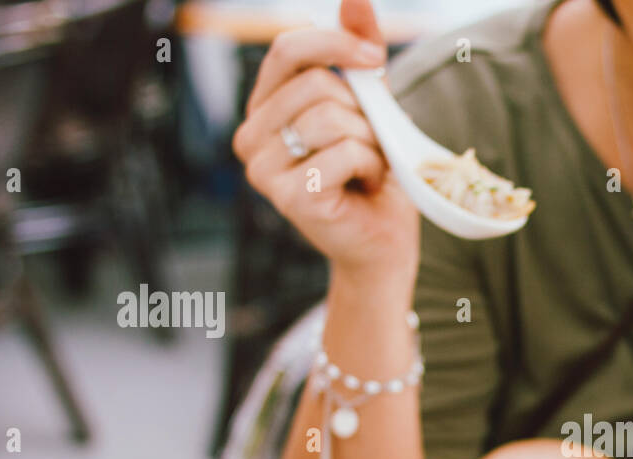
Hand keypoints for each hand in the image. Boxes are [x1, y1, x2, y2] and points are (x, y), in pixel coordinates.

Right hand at [232, 0, 417, 275]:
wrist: (381, 240)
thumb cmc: (372, 172)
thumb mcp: (368, 104)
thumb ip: (358, 50)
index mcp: (264, 108)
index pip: (287, 49)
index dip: (334, 44)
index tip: (375, 60)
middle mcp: (251, 136)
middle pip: (316, 85)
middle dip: (362, 111)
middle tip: (371, 143)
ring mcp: (262, 169)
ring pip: (331, 118)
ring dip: (370, 140)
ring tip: (370, 165)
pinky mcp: (288, 196)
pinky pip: (343, 153)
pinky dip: (371, 165)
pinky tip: (367, 184)